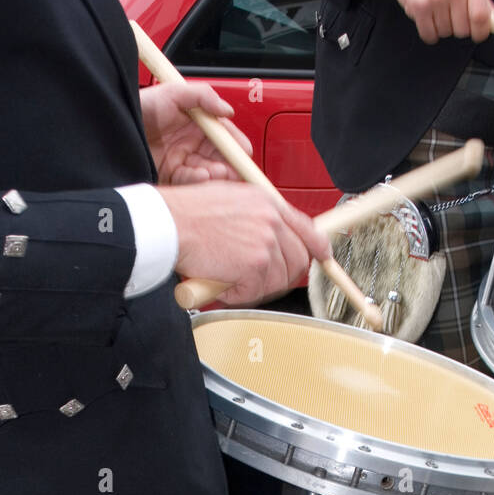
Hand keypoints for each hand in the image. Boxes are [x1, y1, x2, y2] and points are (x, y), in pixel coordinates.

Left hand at [140, 81, 252, 184]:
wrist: (116, 128)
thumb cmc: (141, 106)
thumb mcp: (173, 92)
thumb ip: (203, 96)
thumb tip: (227, 110)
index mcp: (199, 123)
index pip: (226, 136)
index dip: (236, 146)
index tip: (244, 154)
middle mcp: (193, 143)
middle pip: (221, 158)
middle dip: (231, 165)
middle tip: (236, 170)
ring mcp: (184, 160)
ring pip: (210, 173)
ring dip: (217, 175)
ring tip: (218, 172)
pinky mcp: (172, 176)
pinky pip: (191, 182)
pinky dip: (198, 180)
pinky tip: (201, 175)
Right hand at [157, 182, 331, 305]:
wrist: (171, 224)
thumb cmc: (188, 214)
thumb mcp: (230, 200)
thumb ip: (255, 218)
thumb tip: (266, 239)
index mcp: (267, 203)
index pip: (306, 227)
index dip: (317, 246)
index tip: (323, 256)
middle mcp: (271, 221)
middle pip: (297, 261)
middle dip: (282, 276)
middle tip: (259, 281)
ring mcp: (265, 243)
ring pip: (277, 281)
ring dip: (254, 287)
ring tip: (229, 277)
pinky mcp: (255, 266)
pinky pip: (255, 292)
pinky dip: (237, 294)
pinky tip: (221, 282)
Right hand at [362, 0, 491, 44]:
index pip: (481, 16)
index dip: (481, 31)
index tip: (479, 34)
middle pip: (463, 30)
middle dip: (457, 27)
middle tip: (450, 13)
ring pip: (446, 33)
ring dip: (441, 27)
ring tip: (436, 9)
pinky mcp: (419, 6)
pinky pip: (429, 35)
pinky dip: (428, 31)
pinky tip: (426, 16)